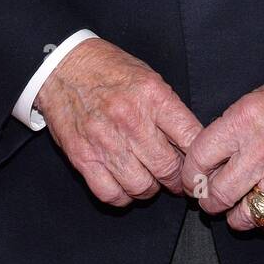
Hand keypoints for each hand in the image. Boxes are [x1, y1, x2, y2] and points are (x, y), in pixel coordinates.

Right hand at [35, 37, 201, 206]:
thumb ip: (169, 111)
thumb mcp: (148, 77)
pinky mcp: (83, 157)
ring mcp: (105, 140)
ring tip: (148, 178)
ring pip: (142, 187)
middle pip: (168, 168)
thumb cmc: (109, 71)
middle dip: (177, 179)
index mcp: (152, 95)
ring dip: (150, 188)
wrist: (62, 67)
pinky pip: (110, 194)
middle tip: (175, 178)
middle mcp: (131, 119)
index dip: (200, 158)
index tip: (199, 165)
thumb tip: (191, 144)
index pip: (191, 138)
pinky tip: (124, 184)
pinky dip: (122, 196)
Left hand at [182, 69, 263, 236]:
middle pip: (218, 195)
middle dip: (210, 202)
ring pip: (247, 216)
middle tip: (213, 200)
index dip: (190, 175)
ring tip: (239, 210)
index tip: (193, 180)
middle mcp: (263, 149)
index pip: (199, 160)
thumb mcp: (252, 100)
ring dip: (237, 218)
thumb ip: (228, 131)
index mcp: (243, 121)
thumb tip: (206, 160)